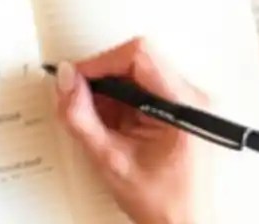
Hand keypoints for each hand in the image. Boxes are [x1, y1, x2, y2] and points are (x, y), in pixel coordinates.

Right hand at [54, 38, 213, 223]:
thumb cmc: (162, 202)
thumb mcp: (109, 159)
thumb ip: (81, 117)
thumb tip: (66, 80)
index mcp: (184, 106)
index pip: (139, 56)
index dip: (101, 62)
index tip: (78, 79)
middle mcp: (192, 99)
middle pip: (135, 62)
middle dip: (101, 81)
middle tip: (83, 104)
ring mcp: (186, 104)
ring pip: (134, 74)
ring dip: (108, 94)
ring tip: (103, 125)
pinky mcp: (176, 110)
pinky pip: (140, 90)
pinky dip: (117, 104)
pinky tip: (115, 127)